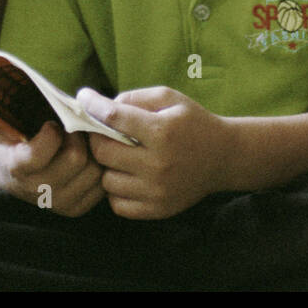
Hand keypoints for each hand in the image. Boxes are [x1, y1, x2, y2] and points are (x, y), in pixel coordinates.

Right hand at [0, 95, 103, 216]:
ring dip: (94, 151)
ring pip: (93, 172)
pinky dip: (101, 167)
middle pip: (75, 160)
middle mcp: (36, 191)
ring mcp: (57, 203)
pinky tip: (92, 154)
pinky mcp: (76, 208)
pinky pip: (101, 186)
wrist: (9, 171)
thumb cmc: (4, 138)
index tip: (52, 121)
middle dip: (79, 136)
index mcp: (15, 168)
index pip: (37, 155)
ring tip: (85, 137)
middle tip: (77, 124)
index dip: (51, 135)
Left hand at [80, 86, 233, 219]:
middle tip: (104, 133)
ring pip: (107, 181)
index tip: (83, 98)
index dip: (93, 106)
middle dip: (98, 139)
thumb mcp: (170, 98)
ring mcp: (157, 190)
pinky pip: (117, 205)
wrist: (224, 157)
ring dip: (108, 167)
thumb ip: (135, 98)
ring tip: (120, 157)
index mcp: (162, 131)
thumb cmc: (193, 122)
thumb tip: (101, 106)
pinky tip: (128, 176)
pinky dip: (117, 190)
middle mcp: (159, 163)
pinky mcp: (157, 209)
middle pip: (103, 153)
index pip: (114, 118)